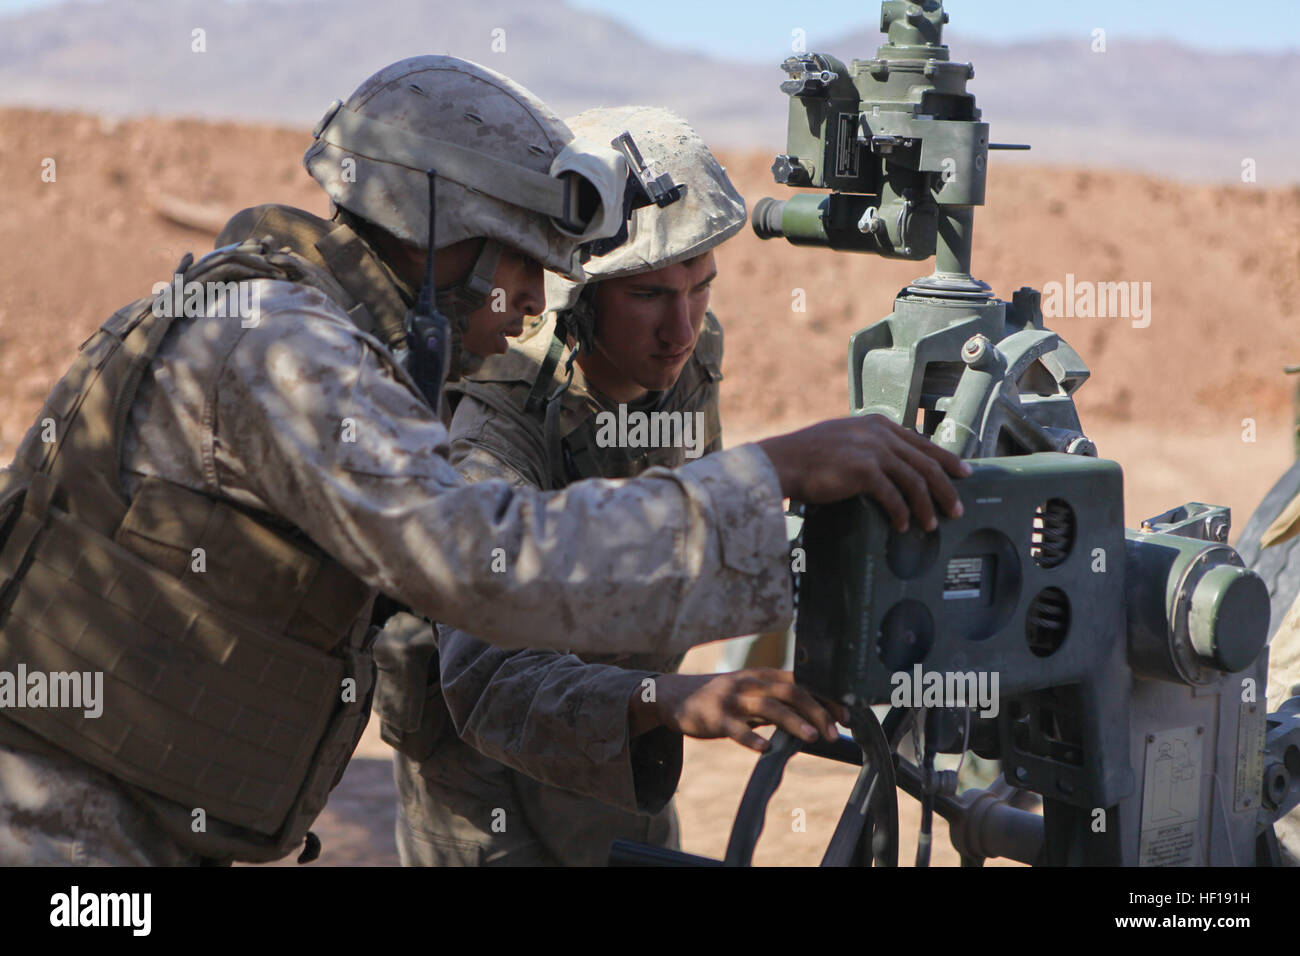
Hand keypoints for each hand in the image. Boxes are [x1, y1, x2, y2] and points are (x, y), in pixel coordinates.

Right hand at [631, 669, 848, 752]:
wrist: (677, 695)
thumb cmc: (723, 698)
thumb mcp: (752, 693)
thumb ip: (780, 702)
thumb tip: (816, 716)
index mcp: (763, 676)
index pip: (802, 682)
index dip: (826, 697)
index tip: (847, 716)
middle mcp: (751, 683)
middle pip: (791, 692)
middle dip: (816, 710)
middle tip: (834, 733)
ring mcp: (732, 699)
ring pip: (768, 706)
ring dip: (793, 721)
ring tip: (812, 737)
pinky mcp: (715, 717)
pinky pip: (735, 728)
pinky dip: (751, 738)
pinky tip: (765, 749)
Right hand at [757, 414, 969, 530]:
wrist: (782, 461)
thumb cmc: (806, 456)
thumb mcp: (844, 440)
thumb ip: (867, 447)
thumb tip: (887, 471)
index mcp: (878, 424)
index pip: (922, 443)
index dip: (946, 459)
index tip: (963, 474)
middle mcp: (880, 433)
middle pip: (926, 463)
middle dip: (946, 488)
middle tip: (956, 509)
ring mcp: (873, 450)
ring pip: (915, 481)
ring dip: (928, 506)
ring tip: (932, 525)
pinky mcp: (863, 470)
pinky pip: (893, 496)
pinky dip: (902, 514)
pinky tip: (902, 526)